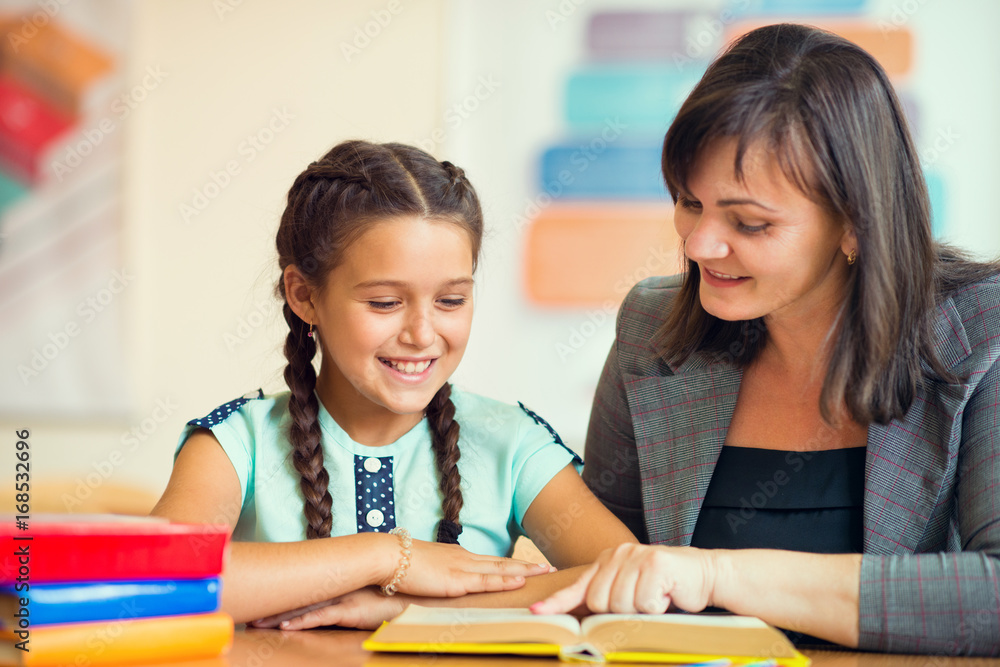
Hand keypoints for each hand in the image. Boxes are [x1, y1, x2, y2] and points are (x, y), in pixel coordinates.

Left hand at [250, 587, 408, 630]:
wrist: (414, 595)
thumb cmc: (390, 596)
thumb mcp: (363, 595)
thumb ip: (345, 595)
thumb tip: (328, 600)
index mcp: (337, 582)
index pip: (303, 586)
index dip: (281, 593)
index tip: (260, 596)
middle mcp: (336, 587)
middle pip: (296, 596)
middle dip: (271, 604)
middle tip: (246, 610)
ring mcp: (342, 598)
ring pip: (303, 607)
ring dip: (278, 617)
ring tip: (256, 624)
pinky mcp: (350, 611)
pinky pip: (321, 618)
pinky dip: (302, 622)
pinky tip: (285, 628)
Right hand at [390, 538, 554, 597]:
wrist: (386, 556)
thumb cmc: (399, 564)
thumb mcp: (424, 569)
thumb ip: (437, 574)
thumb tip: (441, 581)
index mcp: (457, 556)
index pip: (491, 561)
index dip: (512, 564)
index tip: (530, 566)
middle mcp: (464, 559)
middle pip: (503, 562)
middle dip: (527, 565)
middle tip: (549, 568)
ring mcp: (462, 568)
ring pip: (501, 569)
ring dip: (525, 570)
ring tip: (545, 572)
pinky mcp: (456, 580)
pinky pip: (486, 581)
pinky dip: (505, 580)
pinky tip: (521, 580)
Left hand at [530, 544, 716, 614]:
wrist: (706, 574)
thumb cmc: (666, 587)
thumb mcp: (631, 589)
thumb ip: (607, 596)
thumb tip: (580, 619)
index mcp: (609, 560)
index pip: (579, 586)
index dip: (557, 602)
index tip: (536, 612)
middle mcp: (619, 554)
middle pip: (599, 602)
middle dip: (619, 612)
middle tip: (642, 603)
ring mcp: (637, 557)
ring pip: (620, 604)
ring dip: (641, 610)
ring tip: (656, 597)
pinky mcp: (656, 563)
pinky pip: (644, 602)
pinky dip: (657, 607)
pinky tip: (667, 594)